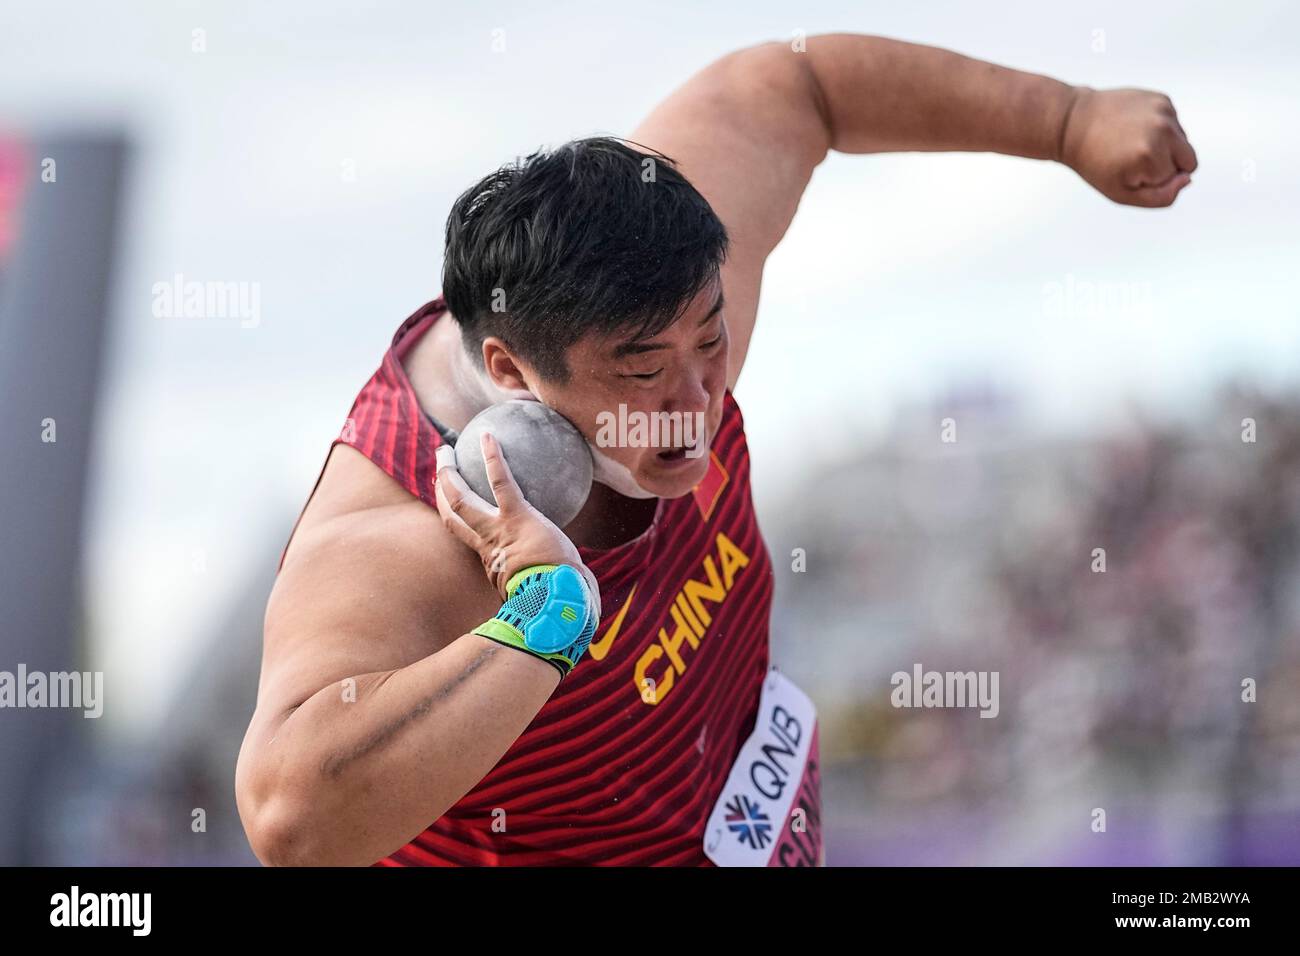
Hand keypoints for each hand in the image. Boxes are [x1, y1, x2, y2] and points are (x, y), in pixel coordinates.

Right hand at [434, 433, 600, 617]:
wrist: (556, 603)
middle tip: (439, 470)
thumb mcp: (549, 596)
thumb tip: (576, 591)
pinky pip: (501, 481)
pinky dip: (492, 457)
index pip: (467, 538)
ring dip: (449, 473)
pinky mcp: (517, 516)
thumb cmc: (559, 604)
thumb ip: (553, 584)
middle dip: (442, 492)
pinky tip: (488, 435)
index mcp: (494, 562)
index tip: (448, 506)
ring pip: (462, 499)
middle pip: (454, 515)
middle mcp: (489, 545)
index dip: (454, 520)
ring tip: (444, 450)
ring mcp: (499, 530)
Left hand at [1060, 86, 1197, 206]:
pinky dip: (1160, 129)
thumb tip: (1187, 180)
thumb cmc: (1095, 164)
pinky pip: (1175, 125)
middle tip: (1133, 159)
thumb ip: (1159, 198)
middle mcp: (1162, 130)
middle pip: (1189, 161)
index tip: (1127, 171)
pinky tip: (1134, 128)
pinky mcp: (1162, 99)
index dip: (1152, 180)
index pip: (1176, 180)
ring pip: (1183, 142)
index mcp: (1151, 156)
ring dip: (1164, 147)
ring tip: (1131, 143)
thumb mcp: (1121, 194)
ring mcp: (1163, 112)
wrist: (1073, 123)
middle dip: (1167, 165)